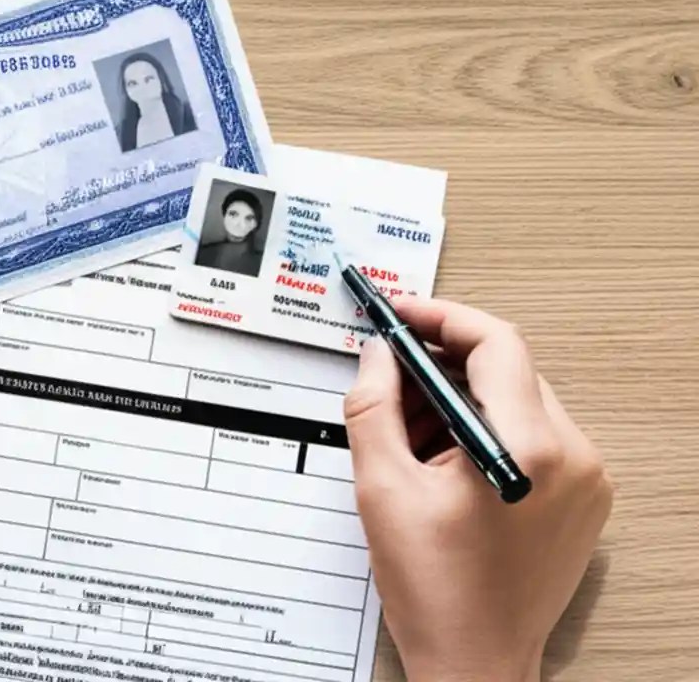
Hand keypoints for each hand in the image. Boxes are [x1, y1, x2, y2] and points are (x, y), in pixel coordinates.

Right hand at [343, 297, 611, 681]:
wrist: (475, 660)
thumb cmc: (436, 591)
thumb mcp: (382, 488)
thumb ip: (374, 406)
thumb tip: (378, 355)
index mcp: (529, 449)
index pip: (494, 343)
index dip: (441, 317)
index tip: (402, 312)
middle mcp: (572, 458)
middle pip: (506, 369)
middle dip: (441, 365)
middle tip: (391, 376)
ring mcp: (586, 480)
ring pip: (517, 401)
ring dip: (460, 400)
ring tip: (409, 433)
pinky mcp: (583, 498)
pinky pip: (534, 436)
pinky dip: (485, 431)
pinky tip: (441, 459)